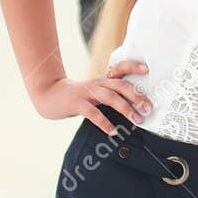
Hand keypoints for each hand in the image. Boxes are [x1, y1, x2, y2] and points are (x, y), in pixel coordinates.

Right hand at [31, 59, 153, 135]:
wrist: (48, 94)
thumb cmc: (77, 96)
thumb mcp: (95, 90)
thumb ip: (111, 93)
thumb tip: (137, 106)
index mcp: (103, 79)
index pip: (120, 68)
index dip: (133, 66)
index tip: (147, 69)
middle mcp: (97, 83)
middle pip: (121, 85)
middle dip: (137, 96)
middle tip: (149, 108)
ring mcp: (87, 92)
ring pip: (110, 97)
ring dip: (126, 109)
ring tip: (137, 120)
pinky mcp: (76, 103)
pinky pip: (93, 113)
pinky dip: (104, 122)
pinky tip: (113, 131)